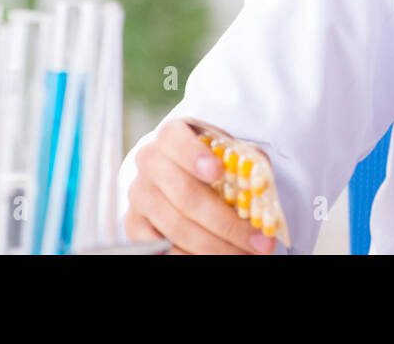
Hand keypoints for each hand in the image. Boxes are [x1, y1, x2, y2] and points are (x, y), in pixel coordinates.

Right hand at [125, 117, 276, 254]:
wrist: (180, 173)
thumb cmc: (212, 161)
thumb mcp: (231, 152)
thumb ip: (247, 161)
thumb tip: (261, 184)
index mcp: (172, 135)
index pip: (176, 140)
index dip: (195, 156)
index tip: (218, 172)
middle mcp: (149, 162)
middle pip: (185, 194)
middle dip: (225, 222)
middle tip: (258, 240)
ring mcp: (139, 194)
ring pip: (176, 226)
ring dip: (215, 246)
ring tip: (246, 254)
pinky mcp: (133, 224)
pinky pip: (160, 247)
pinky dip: (188, 255)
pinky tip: (215, 257)